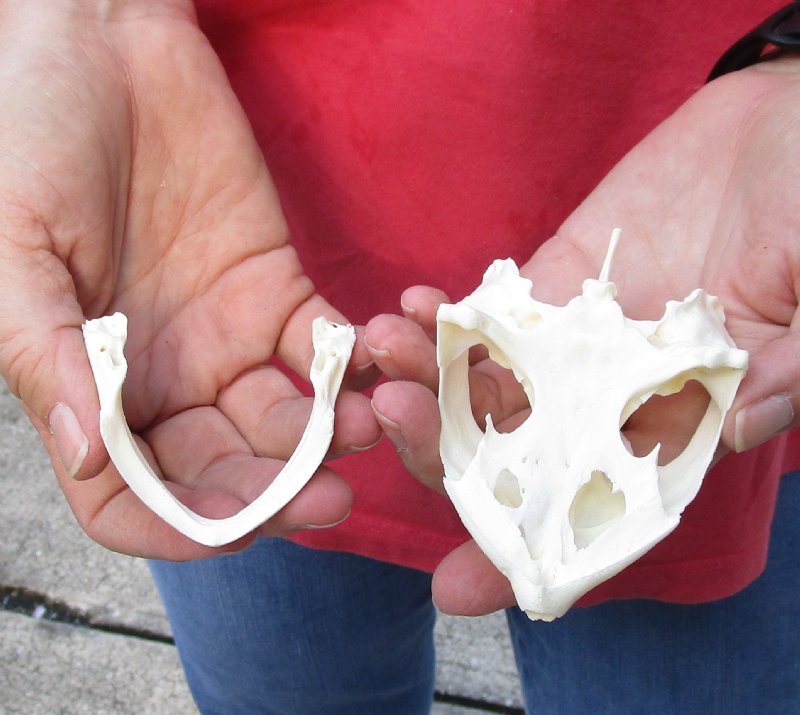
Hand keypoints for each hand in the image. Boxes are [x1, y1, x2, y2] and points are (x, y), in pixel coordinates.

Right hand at [0, 1, 378, 558]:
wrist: (101, 42)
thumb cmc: (31, 136)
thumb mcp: (16, 248)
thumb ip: (47, 354)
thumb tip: (83, 452)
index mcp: (93, 383)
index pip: (133, 495)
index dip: (180, 527)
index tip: (236, 531)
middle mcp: (162, 376)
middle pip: (223, 470)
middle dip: (275, 493)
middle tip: (331, 497)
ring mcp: (224, 336)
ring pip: (285, 419)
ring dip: (327, 436)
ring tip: (366, 429)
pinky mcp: (276, 287)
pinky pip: (322, 346)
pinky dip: (351, 365)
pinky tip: (374, 367)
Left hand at [366, 57, 799, 614]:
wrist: (782, 128)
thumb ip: (785, 365)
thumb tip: (732, 429)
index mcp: (675, 423)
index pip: (596, 509)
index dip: (532, 552)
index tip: (460, 587)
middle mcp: (612, 398)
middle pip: (515, 451)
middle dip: (445, 447)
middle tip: (392, 415)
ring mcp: (572, 343)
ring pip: (485, 385)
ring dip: (426, 379)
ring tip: (381, 349)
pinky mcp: (551, 284)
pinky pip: (488, 317)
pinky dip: (447, 318)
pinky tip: (413, 306)